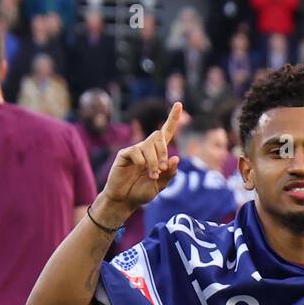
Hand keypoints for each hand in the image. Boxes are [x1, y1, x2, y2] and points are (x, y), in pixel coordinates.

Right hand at [98, 101, 182, 218]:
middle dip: (163, 151)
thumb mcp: (160, 185)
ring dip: (154, 162)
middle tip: (163, 169)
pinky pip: (136, 152)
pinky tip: (139, 171)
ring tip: (152, 176)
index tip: (179, 104)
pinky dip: (142, 163)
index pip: (166, 133)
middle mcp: (146, 148)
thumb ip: (169, 174)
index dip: (173, 119)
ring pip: (148, 145)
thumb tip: (176, 157)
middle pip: (158, 136)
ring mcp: (134, 150)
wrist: (125, 200)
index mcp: (157, 154)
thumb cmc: (141, 192)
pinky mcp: (124, 154)